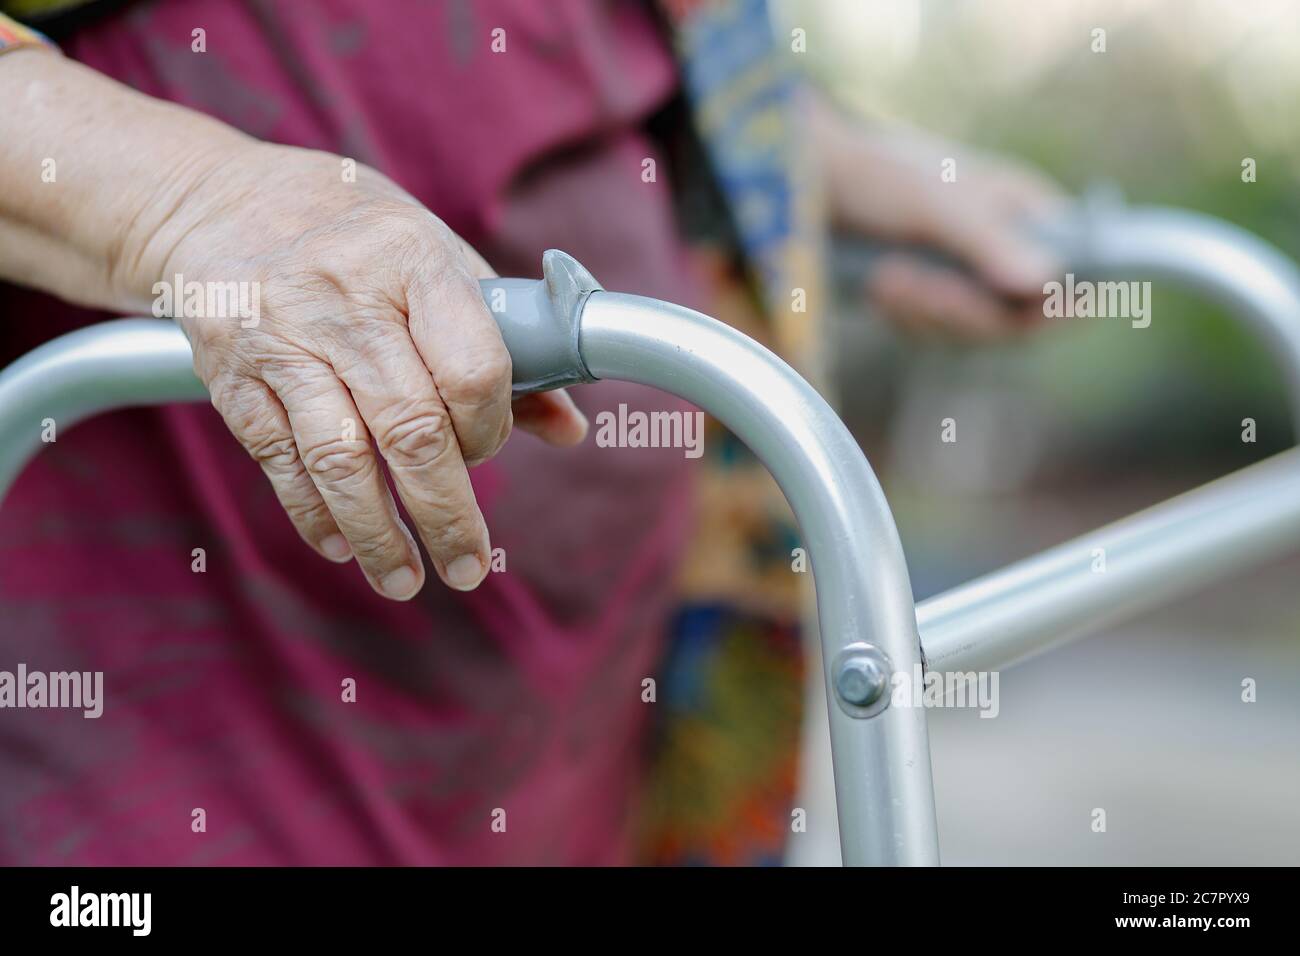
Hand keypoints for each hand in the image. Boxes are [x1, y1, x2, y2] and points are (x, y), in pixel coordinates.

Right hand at [139, 142, 586, 598]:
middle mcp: (342, 298)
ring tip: (406, 580)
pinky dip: (314, 512)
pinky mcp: (231, 373)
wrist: (224, 206)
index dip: (491, 429)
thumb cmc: (359, 237)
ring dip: (379, 534)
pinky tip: (344, 544)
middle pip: (410, 430)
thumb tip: (567, 428)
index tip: (489, 450)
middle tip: (468, 568)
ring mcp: (279, 337)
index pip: (472, 370)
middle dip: (446, 514)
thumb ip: (506, 342)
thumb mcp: (441, 262)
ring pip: (340, 460)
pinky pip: (280, 460)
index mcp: (411, 260)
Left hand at [813, 97, 1064, 338]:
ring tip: (883, 277)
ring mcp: (967, 277)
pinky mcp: (928, 298)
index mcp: (1028, 213)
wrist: (810, 183)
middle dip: (962, 312)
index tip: (1023, 317)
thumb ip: (991, 243)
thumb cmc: (879, 173)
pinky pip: (932, 333)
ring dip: (924, 314)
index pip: (1078, 275)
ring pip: (970, 333)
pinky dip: (904, 317)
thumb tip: (1048, 282)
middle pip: (1018, 319)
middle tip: (909, 283)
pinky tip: (877, 287)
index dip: (1061, 304)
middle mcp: (1006, 249)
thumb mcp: (937, 203)